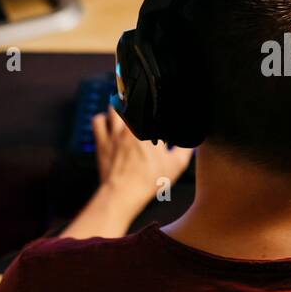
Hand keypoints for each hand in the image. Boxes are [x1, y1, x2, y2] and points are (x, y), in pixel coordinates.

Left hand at [62, 107, 192, 238]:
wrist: (122, 194)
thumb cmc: (148, 181)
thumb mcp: (175, 166)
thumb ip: (185, 149)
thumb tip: (192, 141)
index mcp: (149, 129)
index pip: (153, 104)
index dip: (158, 99)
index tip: (161, 100)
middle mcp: (130, 127)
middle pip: (131, 100)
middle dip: (136, 97)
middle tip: (142, 98)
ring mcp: (114, 133)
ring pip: (114, 107)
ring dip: (119, 104)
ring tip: (125, 104)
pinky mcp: (102, 142)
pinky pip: (98, 120)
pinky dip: (103, 117)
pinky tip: (107, 120)